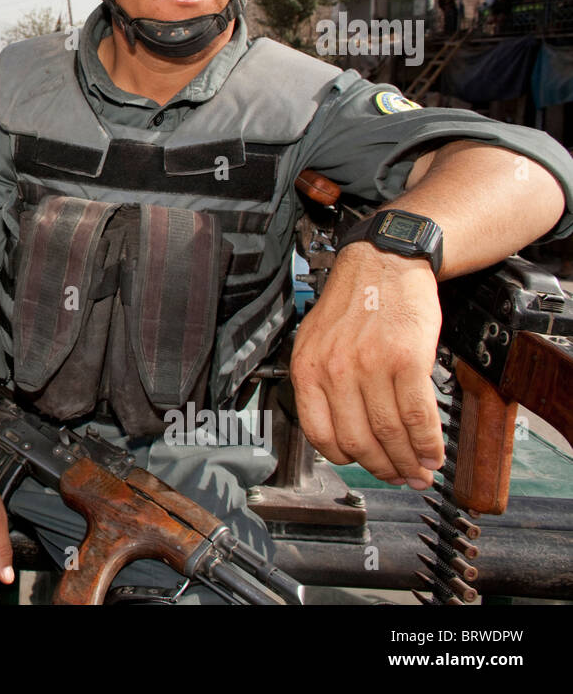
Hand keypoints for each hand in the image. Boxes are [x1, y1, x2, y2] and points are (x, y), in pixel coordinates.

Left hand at [290, 243, 443, 489]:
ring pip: (390, 432)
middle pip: (359, 440)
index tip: (361, 466)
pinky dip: (428, 442)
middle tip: (399, 477)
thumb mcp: (316, 339)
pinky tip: (434, 452)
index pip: (319, 433)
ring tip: (420, 471)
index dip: (344, 459)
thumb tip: (336, 431)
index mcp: (308, 368)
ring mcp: (371, 365)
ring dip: (409, 461)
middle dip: (382, 468)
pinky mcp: (407, 360)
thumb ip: (320, 382)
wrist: (385, 264)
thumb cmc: (353, 302)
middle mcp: (336, 369)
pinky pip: (417, 414)